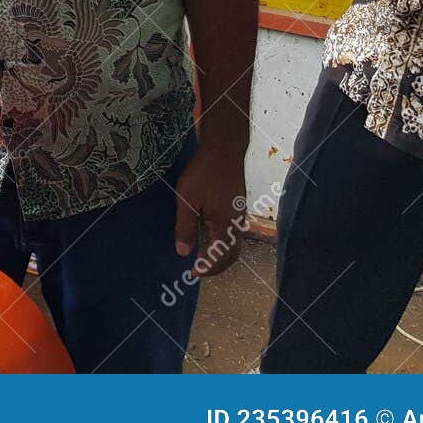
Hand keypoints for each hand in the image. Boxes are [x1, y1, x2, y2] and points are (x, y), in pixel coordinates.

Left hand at [172, 138, 247, 277]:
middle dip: (217, 266)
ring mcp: (240, 214)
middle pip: (231, 254)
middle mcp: (237, 223)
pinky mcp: (238, 205)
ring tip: (205, 255)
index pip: (220, 258)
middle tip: (200, 269)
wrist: (224, 149)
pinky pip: (234, 231)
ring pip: (234, 243)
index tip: (194, 274)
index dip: (208, 269)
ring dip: (222, 254)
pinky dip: (224, 240)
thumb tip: (183, 253)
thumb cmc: (203, 173)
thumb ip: (186, 228)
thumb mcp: (187, 201)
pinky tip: (211, 234)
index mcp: (225, 226)